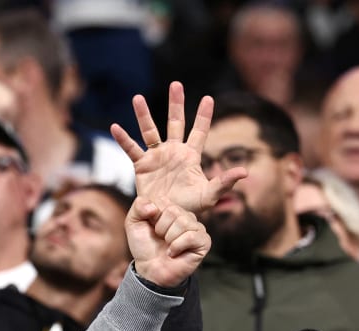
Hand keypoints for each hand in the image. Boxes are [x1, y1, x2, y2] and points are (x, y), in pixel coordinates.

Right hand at [110, 81, 244, 214]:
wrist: (166, 218)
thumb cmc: (189, 208)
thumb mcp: (209, 195)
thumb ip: (225, 182)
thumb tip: (245, 172)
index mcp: (190, 156)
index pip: (199, 131)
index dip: (204, 116)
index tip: (208, 98)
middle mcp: (173, 152)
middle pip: (174, 122)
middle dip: (176, 104)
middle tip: (176, 84)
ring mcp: (157, 157)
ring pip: (150, 131)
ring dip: (144, 115)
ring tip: (137, 98)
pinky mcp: (142, 166)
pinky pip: (132, 150)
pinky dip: (123, 139)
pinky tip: (114, 127)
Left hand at [126, 196, 210, 287]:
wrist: (150, 270)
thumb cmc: (144, 247)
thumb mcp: (133, 223)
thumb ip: (138, 207)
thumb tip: (153, 206)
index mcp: (171, 207)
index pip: (163, 200)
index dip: (152, 216)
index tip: (151, 228)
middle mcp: (186, 215)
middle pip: (173, 211)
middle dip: (161, 228)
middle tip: (160, 239)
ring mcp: (197, 228)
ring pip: (183, 222)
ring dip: (169, 238)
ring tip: (167, 246)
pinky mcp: (204, 241)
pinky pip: (191, 236)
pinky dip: (177, 246)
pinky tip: (174, 252)